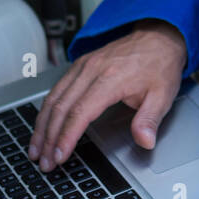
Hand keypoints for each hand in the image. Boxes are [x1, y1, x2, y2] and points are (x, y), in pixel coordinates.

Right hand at [28, 18, 186, 170]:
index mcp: (110, 78)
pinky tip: (42, 126)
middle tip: (44, 161)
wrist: (157, 37)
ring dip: (42, 126)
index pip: (80, 112)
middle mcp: (91, 70)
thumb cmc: (159, 65)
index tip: (59, 156)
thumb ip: (150, 119)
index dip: (66, 136)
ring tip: (36, 149)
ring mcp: (82, 67)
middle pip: (60, 108)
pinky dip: (46, 111)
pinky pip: (56, 90)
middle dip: (49, 138)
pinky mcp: (79, 66)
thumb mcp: (163, 95)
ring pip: (52, 99)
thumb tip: (145, 141)